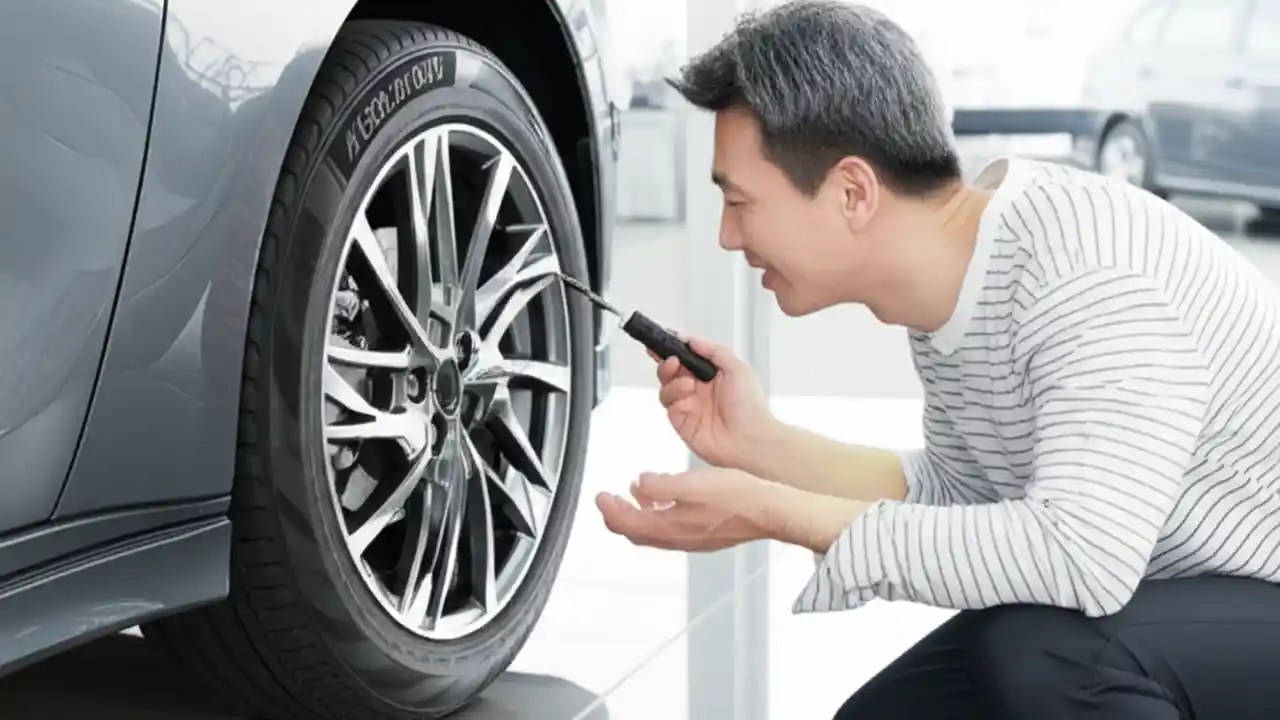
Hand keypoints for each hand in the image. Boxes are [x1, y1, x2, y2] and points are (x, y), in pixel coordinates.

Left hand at [596, 467, 777, 551]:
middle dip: (619, 514)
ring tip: (635, 495)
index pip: (627, 523)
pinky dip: (659, 515)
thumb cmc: (737, 497)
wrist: (770, 511)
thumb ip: (660, 485)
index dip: (609, 509)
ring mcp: (691, 539)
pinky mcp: (704, 535)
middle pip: (636, 532)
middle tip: (610, 498)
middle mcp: (678, 538)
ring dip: (639, 514)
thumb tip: (639, 483)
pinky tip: (667, 499)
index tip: (601, 496)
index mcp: (670, 527)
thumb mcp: (691, 483)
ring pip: (653, 531)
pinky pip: (671, 529)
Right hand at [652, 335, 775, 469]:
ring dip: (671, 379)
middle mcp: (698, 390)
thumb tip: (691, 340)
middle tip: (671, 360)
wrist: (750, 440)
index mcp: (711, 376)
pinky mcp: (681, 422)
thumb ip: (714, 351)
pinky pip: (668, 404)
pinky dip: (673, 395)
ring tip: (687, 382)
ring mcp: (689, 406)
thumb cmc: (750, 408)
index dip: (673, 349)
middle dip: (666, 362)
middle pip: (671, 372)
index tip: (663, 339)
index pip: (687, 359)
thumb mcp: (737, 368)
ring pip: (666, 387)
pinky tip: (687, 394)